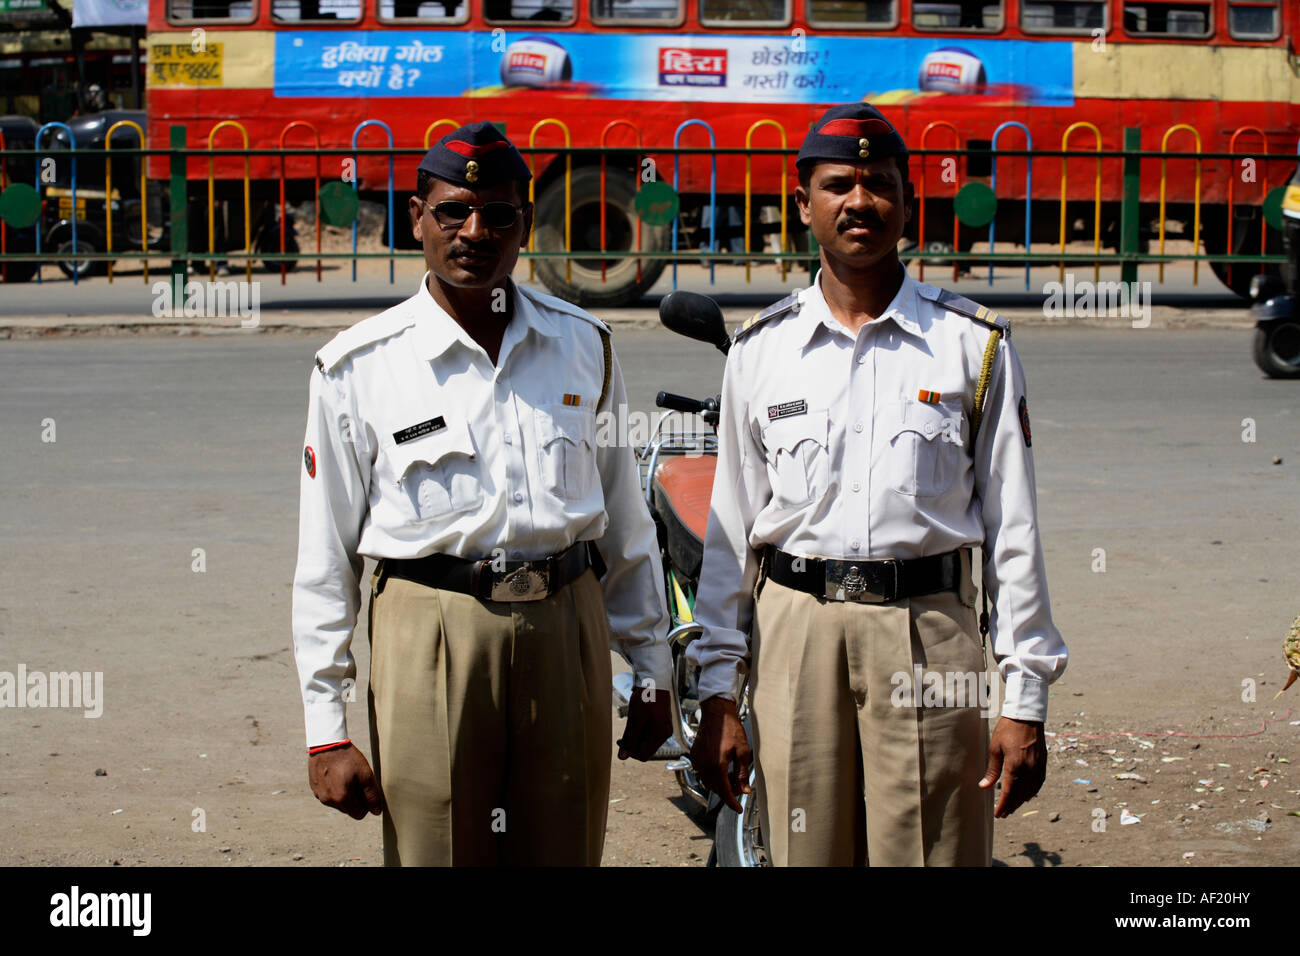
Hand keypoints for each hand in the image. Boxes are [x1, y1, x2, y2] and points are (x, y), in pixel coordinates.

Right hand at [308, 743, 384, 819]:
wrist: (327, 743)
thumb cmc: (348, 758)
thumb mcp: (366, 774)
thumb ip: (372, 795)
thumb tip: (376, 812)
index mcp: (342, 799)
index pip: (359, 814)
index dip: (366, 804)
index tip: (366, 790)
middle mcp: (328, 801)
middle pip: (348, 810)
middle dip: (355, 799)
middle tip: (357, 780)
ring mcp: (320, 795)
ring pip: (338, 803)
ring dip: (344, 795)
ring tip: (346, 776)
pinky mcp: (314, 789)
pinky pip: (328, 795)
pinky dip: (334, 789)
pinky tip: (336, 775)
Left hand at [617, 682, 672, 760]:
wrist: (654, 681)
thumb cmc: (646, 698)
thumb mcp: (635, 720)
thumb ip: (629, 739)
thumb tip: (622, 757)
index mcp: (660, 735)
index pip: (643, 755)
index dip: (630, 752)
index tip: (620, 742)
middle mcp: (665, 734)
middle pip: (646, 749)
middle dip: (633, 744)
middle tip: (622, 735)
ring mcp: (665, 728)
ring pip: (648, 741)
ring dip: (637, 737)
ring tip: (630, 725)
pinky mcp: (663, 722)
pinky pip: (651, 733)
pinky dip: (642, 731)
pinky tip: (637, 721)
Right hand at [690, 696, 751, 813]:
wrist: (716, 713)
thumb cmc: (730, 729)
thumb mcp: (742, 751)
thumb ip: (742, 773)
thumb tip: (744, 789)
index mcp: (717, 766)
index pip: (725, 792)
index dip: (732, 803)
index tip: (739, 809)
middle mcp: (704, 766)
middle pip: (716, 789)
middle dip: (728, 791)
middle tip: (740, 785)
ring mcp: (697, 762)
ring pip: (709, 782)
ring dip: (720, 783)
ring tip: (731, 773)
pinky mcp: (694, 757)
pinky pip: (703, 773)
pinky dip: (712, 775)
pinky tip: (721, 766)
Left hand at [978, 716, 1046, 817]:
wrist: (1026, 716)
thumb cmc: (1007, 730)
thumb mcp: (995, 748)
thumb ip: (992, 770)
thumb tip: (984, 786)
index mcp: (1015, 766)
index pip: (1009, 792)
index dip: (1004, 805)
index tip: (998, 814)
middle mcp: (1029, 769)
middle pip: (1021, 795)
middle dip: (1012, 806)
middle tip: (1003, 814)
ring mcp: (1038, 767)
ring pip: (1031, 791)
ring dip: (1021, 801)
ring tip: (1012, 806)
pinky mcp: (1043, 763)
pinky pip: (1039, 783)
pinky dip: (1032, 792)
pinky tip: (1026, 795)